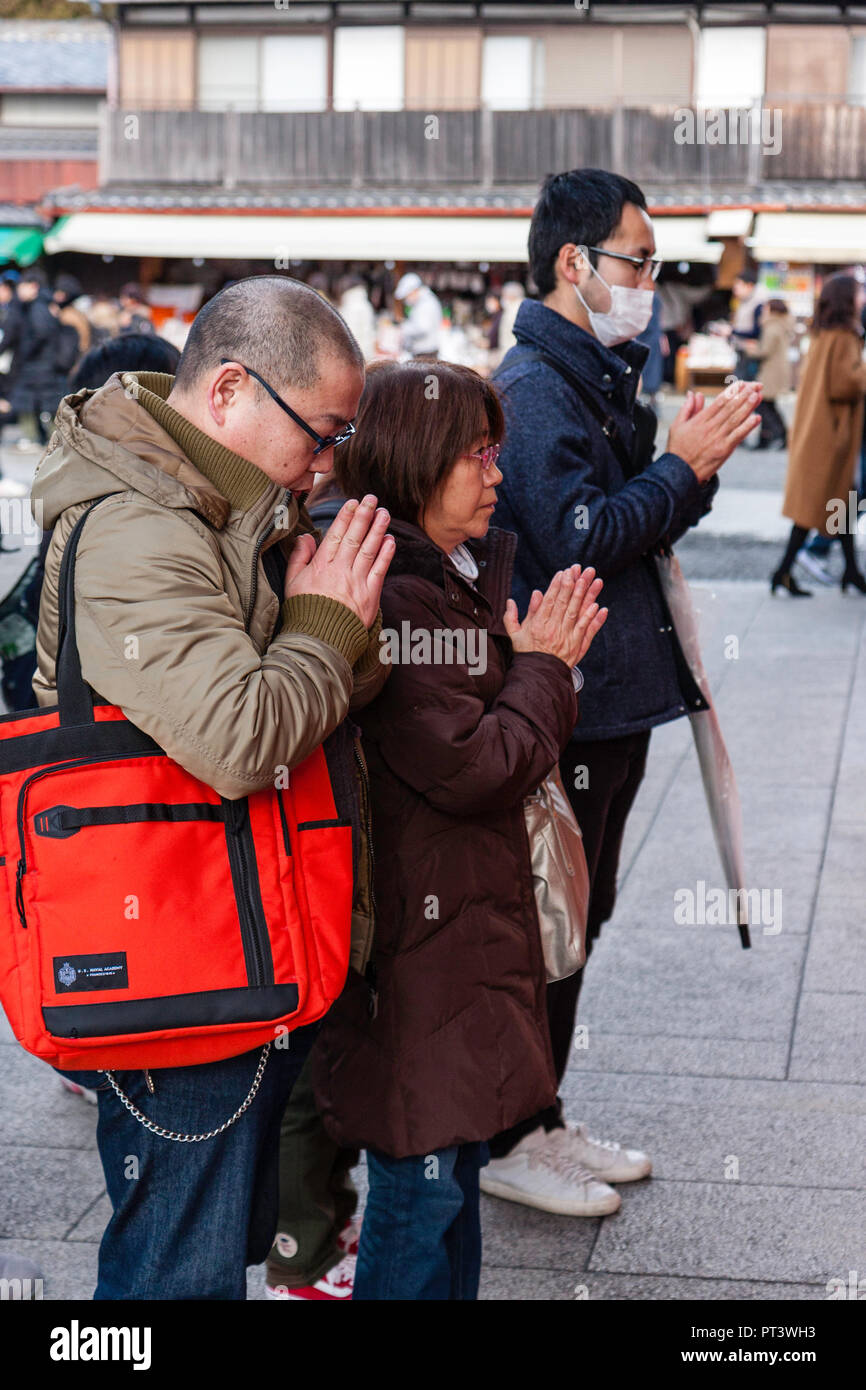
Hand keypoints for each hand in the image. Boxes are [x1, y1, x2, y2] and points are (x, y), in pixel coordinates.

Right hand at [284, 495, 394, 627]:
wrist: (320, 638)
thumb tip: (306, 537)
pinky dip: (386, 554)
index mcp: (321, 565)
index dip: (345, 517)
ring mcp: (356, 581)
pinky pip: (379, 570)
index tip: (353, 503)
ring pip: (369, 549)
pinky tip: (390, 540)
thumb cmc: (305, 610)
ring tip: (384, 513)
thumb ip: (299, 557)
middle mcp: (340, 570)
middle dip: (364, 516)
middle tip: (372, 499)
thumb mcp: (292, 582)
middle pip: (354, 537)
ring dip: (378, 530)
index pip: (336, 535)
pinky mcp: (370, 595)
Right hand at [504, 566, 607, 667]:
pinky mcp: (576, 645)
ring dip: (585, 595)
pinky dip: (592, 618)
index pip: (549, 601)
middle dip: (572, 584)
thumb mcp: (515, 635)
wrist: (538, 676)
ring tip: (592, 580)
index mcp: (538, 625)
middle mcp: (552, 629)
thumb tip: (511, 601)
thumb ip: (512, 617)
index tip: (563, 572)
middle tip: (579, 570)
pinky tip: (598, 606)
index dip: (557, 586)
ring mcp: (566, 637)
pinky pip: (586, 630)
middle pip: (564, 603)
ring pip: (576, 613)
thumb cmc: (526, 654)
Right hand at [667, 380, 761, 482]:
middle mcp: (710, 427)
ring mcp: (718, 438)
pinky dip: (747, 427)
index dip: (732, 391)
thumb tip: (693, 394)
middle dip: (744, 395)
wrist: (680, 472)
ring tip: (757, 395)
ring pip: (735, 419)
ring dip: (748, 407)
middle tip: (755, 386)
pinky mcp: (724, 450)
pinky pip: (738, 436)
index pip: (719, 402)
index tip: (742, 383)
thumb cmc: (678, 449)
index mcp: (700, 420)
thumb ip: (687, 408)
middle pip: (730, 408)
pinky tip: (756, 418)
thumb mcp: (677, 426)